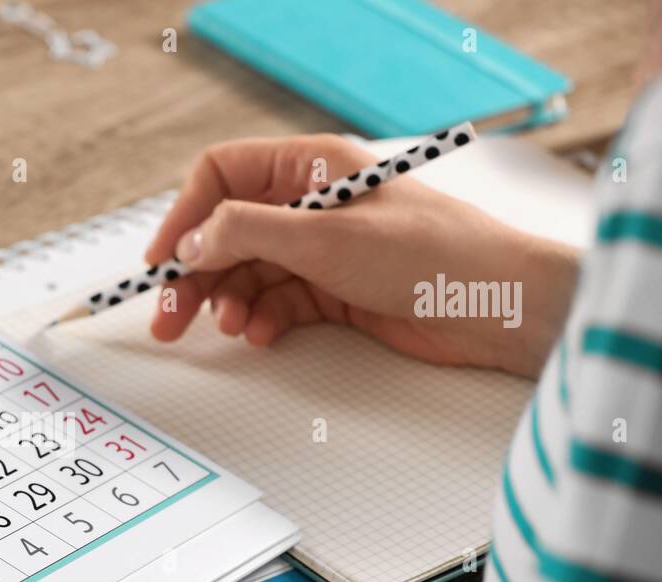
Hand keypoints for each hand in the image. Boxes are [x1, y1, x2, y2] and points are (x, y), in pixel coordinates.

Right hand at [144, 134, 580, 377]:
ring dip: (229, 301)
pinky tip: (261, 335)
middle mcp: (310, 204)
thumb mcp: (324, 236)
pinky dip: (262, 319)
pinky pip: (278, 303)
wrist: (498, 306)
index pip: (221, 177)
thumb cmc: (430, 254)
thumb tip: (192, 239)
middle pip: (227, 234)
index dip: (185, 217)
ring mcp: (322, 250)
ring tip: (229, 327)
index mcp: (308, 166)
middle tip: (168, 318)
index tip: (162, 262)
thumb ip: (248, 232)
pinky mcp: (335, 292)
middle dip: (196, 275)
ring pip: (249, 273)